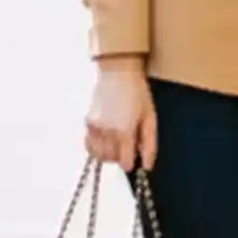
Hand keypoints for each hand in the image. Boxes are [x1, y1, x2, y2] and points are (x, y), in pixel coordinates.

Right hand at [85, 57, 156, 172]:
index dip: (131, 162)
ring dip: (108, 154)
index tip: (133, 157)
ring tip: (116, 142)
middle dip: (120, 157)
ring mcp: (94, 127)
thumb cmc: (138, 92)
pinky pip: (89, 144)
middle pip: (111, 159)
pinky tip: (105, 138)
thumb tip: (148, 166)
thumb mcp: (150, 117)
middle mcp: (107, 132)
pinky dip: (96, 147)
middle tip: (127, 145)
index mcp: (124, 131)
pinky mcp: (87, 122)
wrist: (118, 71)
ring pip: (98, 155)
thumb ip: (149, 144)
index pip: (125, 163)